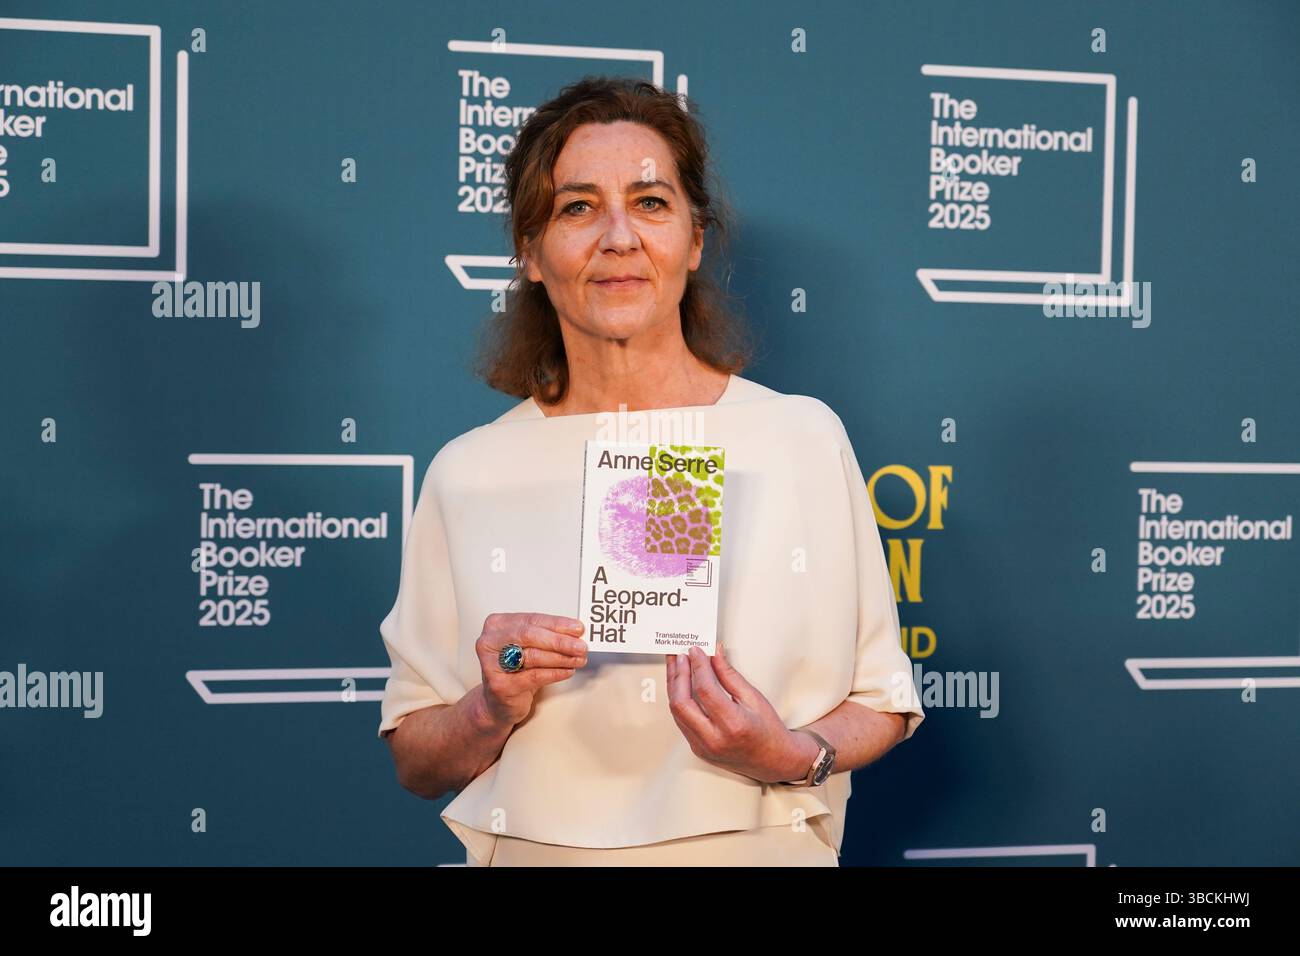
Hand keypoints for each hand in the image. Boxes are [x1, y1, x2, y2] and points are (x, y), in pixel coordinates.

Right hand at [474, 612, 587, 727]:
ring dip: (561, 658)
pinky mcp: (500, 685)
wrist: (496, 702)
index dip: (557, 624)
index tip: (578, 628)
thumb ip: (546, 636)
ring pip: (533, 656)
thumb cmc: (514, 670)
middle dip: (560, 641)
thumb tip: (575, 633)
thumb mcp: (527, 647)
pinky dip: (555, 673)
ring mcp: (491, 664)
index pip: (532, 619)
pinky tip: (567, 671)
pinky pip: (534, 676)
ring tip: (578, 659)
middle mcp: (489, 642)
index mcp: (496, 625)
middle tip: (580, 646)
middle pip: (530, 636)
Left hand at [666, 641, 817, 783]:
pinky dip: (679, 700)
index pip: (705, 690)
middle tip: (679, 655)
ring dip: (674, 686)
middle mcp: (714, 739)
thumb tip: (714, 654)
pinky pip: (681, 721)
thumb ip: (729, 675)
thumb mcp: (753, 698)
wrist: (773, 760)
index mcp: (732, 725)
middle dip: (678, 675)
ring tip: (676, 665)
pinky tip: (681, 685)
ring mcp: (703, 747)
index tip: (695, 650)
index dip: (697, 666)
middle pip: (682, 703)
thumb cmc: (768, 730)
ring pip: (676, 712)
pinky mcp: (697, 749)